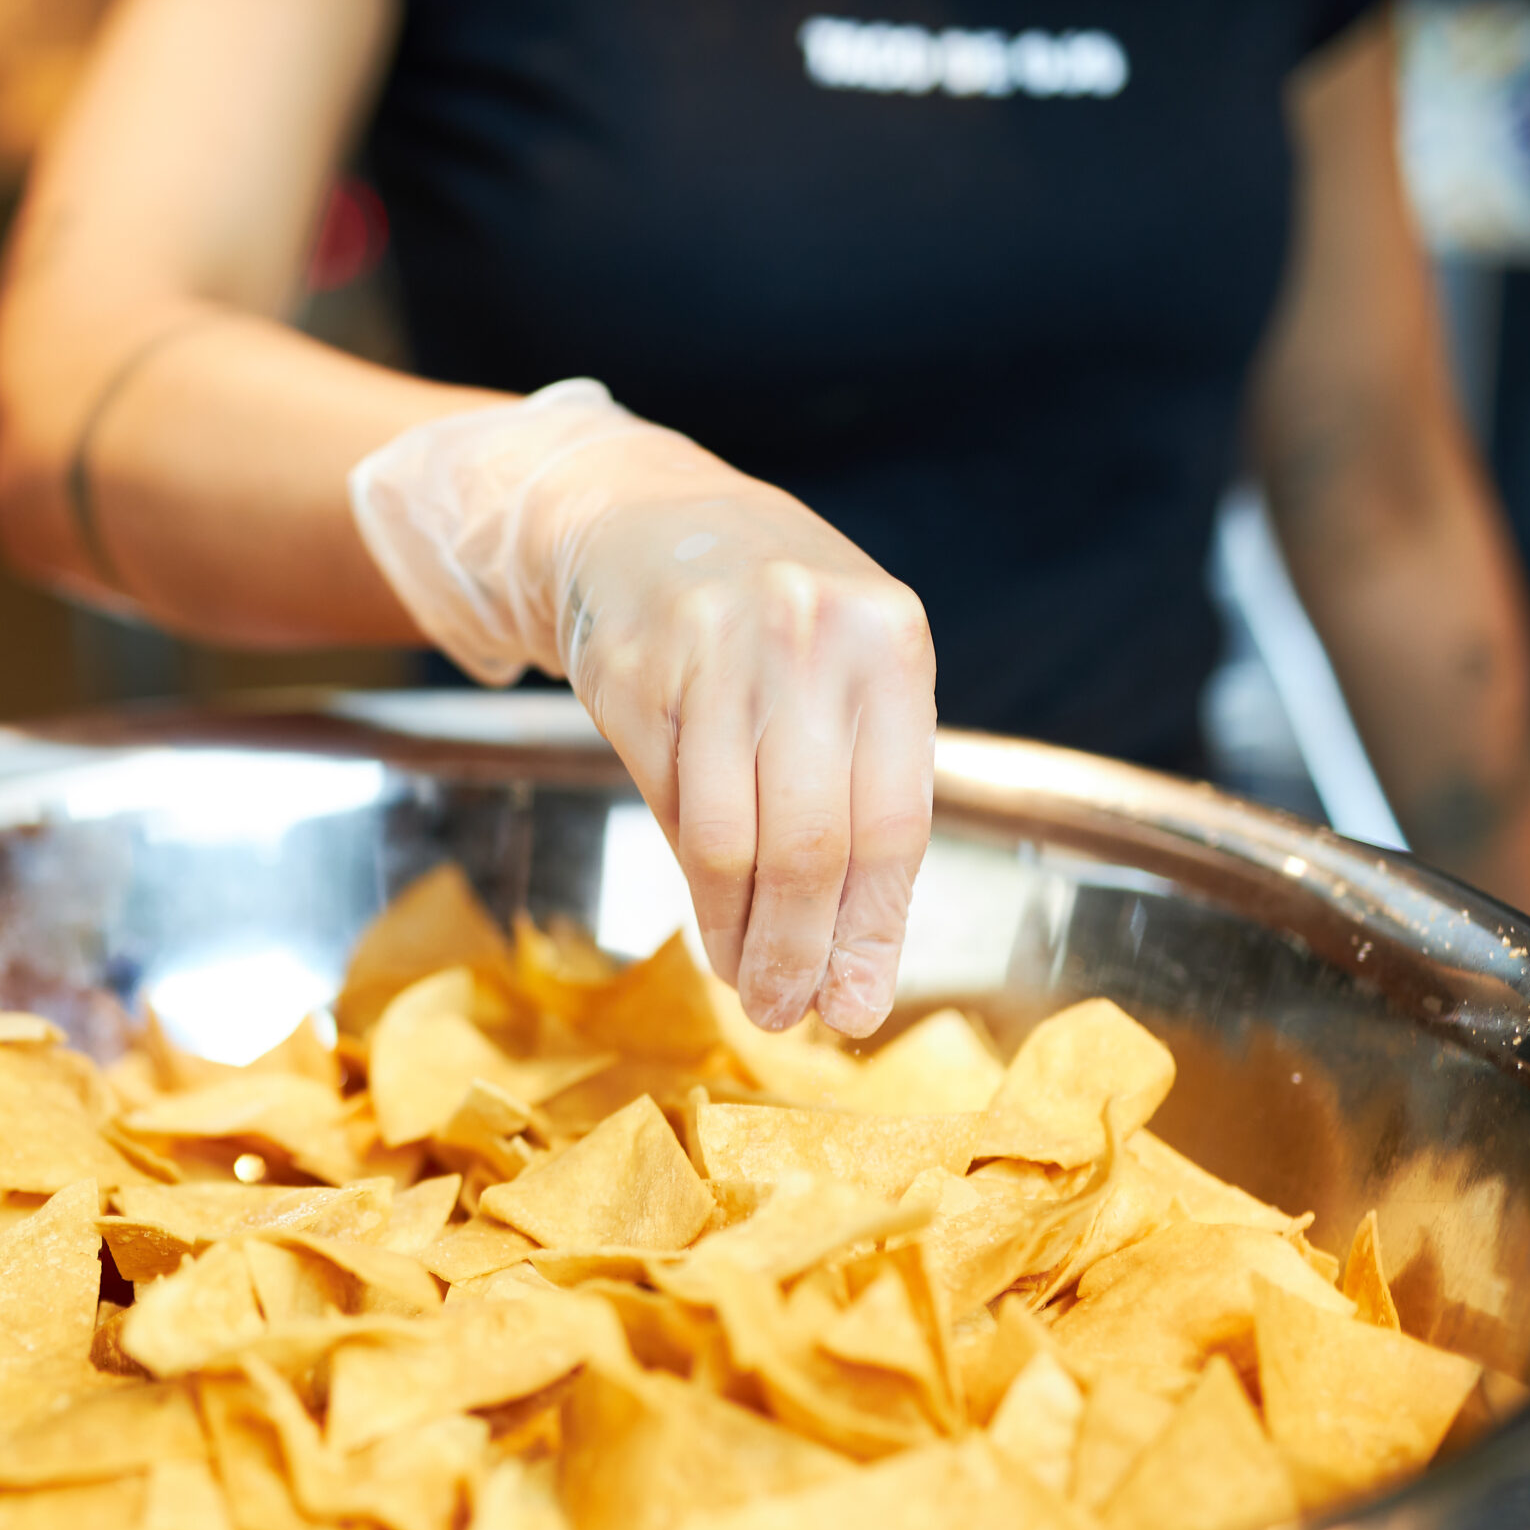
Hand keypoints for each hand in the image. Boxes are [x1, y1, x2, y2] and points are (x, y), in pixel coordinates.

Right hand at [351, 382, 936, 1034]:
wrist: (642, 518)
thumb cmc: (768, 615)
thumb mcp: (845, 664)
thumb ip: (864, 784)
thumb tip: (860, 953)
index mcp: (887, 639)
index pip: (894, 818)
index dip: (876, 926)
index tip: (862, 1001)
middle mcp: (805, 639)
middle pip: (811, 842)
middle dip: (803, 948)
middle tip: (794, 1012)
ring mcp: (713, 654)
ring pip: (731, 842)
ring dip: (742, 934)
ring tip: (751, 983)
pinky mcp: (635, 678)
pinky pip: (673, 811)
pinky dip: (696, 887)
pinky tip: (712, 919)